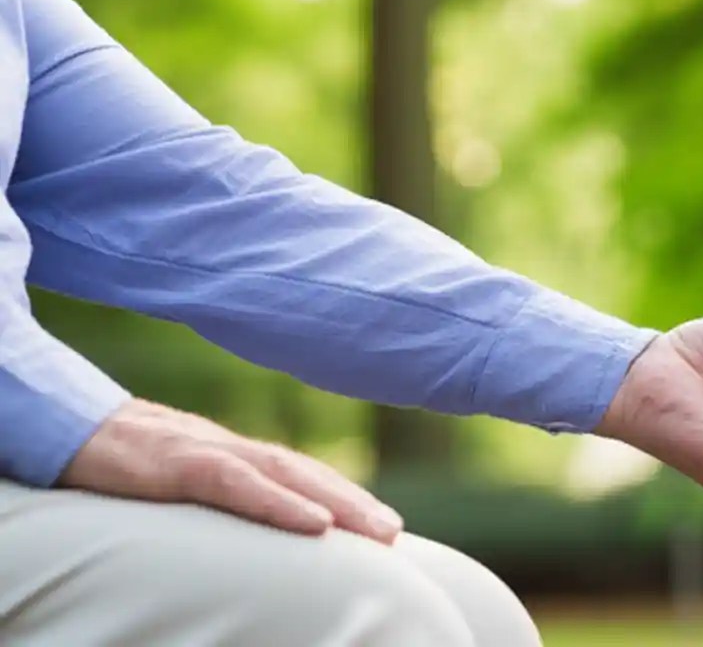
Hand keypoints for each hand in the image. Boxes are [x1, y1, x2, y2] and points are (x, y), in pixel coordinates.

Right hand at [60, 398, 402, 543]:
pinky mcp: (175, 462)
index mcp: (226, 449)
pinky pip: (237, 484)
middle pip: (303, 471)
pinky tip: (316, 524)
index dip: (339, 491)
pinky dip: (281, 503)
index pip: (295, 470)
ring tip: (376, 530)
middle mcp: (225, 445)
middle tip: (394, 531)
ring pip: (285, 474)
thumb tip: (242, 509)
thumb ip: (210, 484)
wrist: (58, 422)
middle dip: (353, 501)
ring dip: (337, 502)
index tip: (378, 519)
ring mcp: (203, 449)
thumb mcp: (170, 472)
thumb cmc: (115, 452)